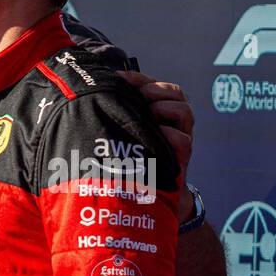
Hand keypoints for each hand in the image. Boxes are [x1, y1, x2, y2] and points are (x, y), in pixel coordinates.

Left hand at [118, 71, 195, 219]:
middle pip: (175, 92)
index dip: (138, 78)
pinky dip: (170, 135)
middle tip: (138, 96)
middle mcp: (172, 122)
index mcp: (158, 111)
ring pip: (184, 109)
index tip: (118, 78)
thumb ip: (116, 115)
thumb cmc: (129, 162)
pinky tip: (155, 134)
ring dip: (164, 107)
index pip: (154, 84)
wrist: (145, 197)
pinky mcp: (181, 157)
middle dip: (154, 89)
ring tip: (148, 114)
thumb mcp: (121, 134)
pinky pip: (183, 140)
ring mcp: (180, 137)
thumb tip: (91, 94)